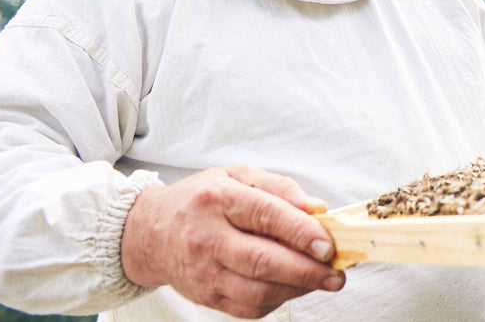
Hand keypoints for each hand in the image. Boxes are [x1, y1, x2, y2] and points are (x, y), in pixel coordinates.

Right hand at [121, 166, 343, 318]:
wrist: (148, 233)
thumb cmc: (201, 199)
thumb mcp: (236, 176)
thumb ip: (279, 187)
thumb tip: (317, 208)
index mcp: (217, 200)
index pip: (265, 215)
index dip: (301, 231)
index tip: (328, 244)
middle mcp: (207, 238)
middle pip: (263, 261)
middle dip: (307, 270)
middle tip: (336, 273)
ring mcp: (203, 272)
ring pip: (258, 291)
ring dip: (298, 289)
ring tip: (322, 280)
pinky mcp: (205, 297)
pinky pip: (248, 308)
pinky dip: (278, 300)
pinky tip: (294, 287)